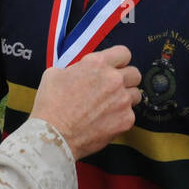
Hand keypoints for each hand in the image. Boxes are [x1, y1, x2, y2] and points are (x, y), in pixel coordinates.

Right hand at [30, 45, 141, 159]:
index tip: (115, 66)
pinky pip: (131, 114)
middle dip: (126, 79)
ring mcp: (122, 100)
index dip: (119, 60)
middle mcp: (113, 79)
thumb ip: (75, 68)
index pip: (123, 53)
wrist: (54, 135)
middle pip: (135, 73)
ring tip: (111, 105)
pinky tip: (106, 120)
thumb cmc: (51, 106)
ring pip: (136, 94)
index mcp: (97, 64)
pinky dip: (121, 117)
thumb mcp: (54, 74)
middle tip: (114, 87)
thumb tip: (80, 71)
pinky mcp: (126, 120)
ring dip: (126, 98)